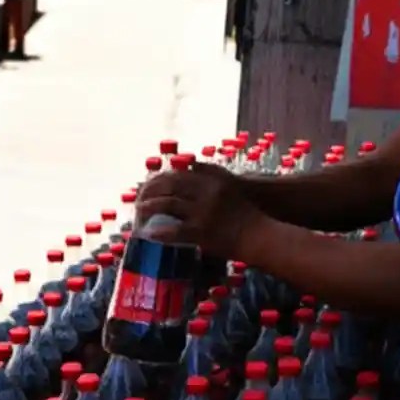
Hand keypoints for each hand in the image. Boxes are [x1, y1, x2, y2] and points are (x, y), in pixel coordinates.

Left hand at [135, 162, 263, 257]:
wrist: (260, 235)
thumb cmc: (244, 212)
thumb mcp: (228, 184)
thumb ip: (209, 173)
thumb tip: (189, 164)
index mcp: (211, 181)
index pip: (178, 174)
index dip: (160, 178)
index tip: (149, 182)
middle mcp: (205, 193)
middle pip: (170, 186)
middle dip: (151, 190)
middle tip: (139, 195)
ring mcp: (202, 212)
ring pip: (168, 204)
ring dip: (150, 207)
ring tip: (139, 209)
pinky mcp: (201, 231)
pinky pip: (174, 230)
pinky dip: (159, 231)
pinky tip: (150, 232)